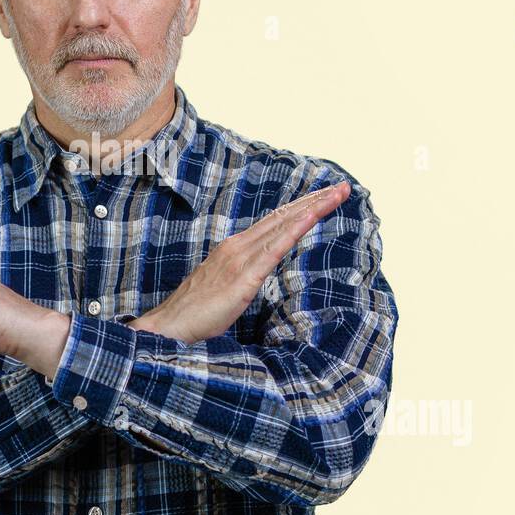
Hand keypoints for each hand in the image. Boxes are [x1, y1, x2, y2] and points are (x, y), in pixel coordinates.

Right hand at [129, 181, 350, 343]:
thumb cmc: (195, 313)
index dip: (302, 208)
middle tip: (344, 188)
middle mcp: (238, 246)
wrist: (170, 326)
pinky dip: (294, 230)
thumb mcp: (226, 288)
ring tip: (338, 195)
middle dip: (315, 200)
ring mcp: (240, 259)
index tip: (326, 198)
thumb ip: (243, 275)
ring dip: (313, 208)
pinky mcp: (243, 278)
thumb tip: (258, 274)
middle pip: (284, 216)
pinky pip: (274, 249)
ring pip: (283, 226)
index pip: (275, 222)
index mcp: (235, 248)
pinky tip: (311, 217)